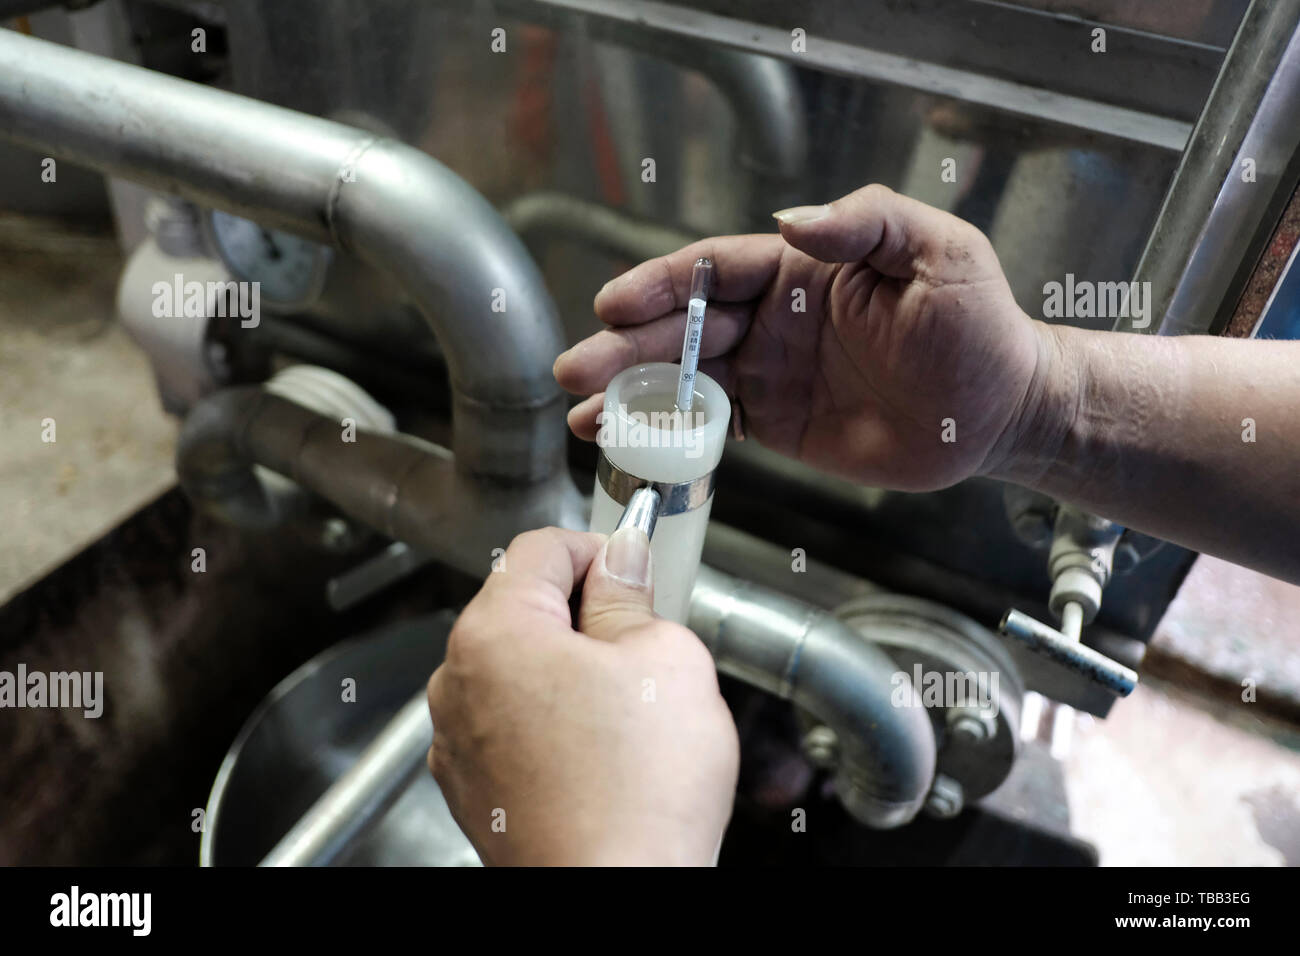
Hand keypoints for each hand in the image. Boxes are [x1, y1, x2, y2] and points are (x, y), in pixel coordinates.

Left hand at [426, 527, 738, 865]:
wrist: (616, 896)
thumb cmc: (637, 796)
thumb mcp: (667, 659)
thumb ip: (634, 597)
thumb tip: (624, 564)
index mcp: (495, 634)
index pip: (541, 547)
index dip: (599, 549)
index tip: (634, 570)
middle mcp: (458, 683)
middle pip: (522, 608)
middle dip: (584, 614)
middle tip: (643, 642)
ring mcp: (459, 741)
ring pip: (519, 670)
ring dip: (569, 671)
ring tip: (629, 710)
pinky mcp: (474, 788)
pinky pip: (513, 725)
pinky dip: (552, 722)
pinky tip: (603, 751)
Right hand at [554, 184, 1062, 491]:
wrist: (999, 413)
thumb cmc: (979, 327)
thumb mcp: (938, 253)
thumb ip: (868, 223)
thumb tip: (790, 219)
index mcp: (803, 271)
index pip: (716, 270)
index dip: (662, 286)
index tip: (617, 304)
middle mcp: (776, 319)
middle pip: (684, 328)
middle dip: (625, 347)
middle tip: (577, 369)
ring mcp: (771, 373)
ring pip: (686, 379)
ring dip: (630, 393)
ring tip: (583, 411)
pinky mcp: (777, 425)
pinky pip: (712, 426)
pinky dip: (667, 432)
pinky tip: (627, 440)